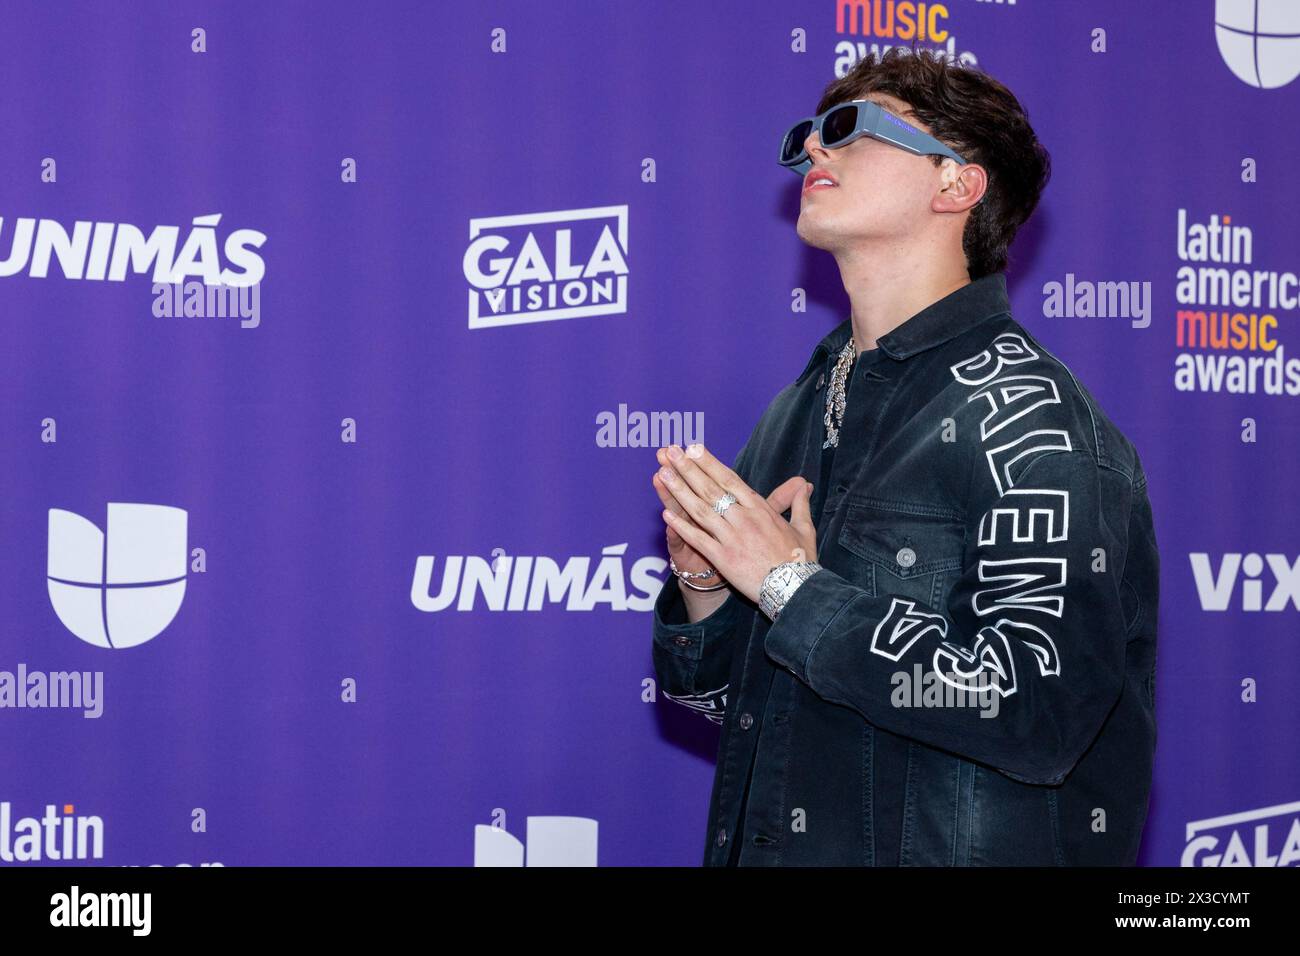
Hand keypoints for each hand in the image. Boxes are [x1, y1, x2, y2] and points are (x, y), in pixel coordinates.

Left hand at [653, 442, 816, 604]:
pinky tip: (665, 515)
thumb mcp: (804, 527)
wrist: (796, 589)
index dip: (709, 463)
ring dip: (679, 490)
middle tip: (670, 452)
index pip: (729, 479)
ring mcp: (732, 538)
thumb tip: (804, 485)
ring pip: (701, 509)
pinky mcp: (723, 559)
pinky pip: (698, 539)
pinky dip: (681, 527)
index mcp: (760, 508)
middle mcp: (744, 518)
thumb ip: (799, 504)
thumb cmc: (801, 560)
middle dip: (688, 468)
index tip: (693, 448)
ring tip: (662, 473)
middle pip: (711, 488)